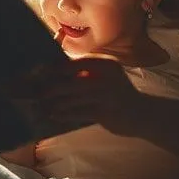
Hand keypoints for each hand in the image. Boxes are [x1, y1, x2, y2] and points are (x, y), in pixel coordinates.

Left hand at [4, 55, 145, 135]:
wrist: (142, 114)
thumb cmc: (117, 93)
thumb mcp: (105, 76)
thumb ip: (85, 72)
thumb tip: (54, 69)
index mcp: (104, 63)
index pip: (75, 63)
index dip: (55, 68)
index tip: (39, 71)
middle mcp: (105, 76)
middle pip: (70, 81)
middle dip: (51, 87)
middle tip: (36, 92)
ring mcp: (106, 95)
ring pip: (72, 98)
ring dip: (55, 102)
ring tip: (42, 105)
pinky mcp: (105, 112)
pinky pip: (78, 112)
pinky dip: (64, 113)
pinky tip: (54, 115)